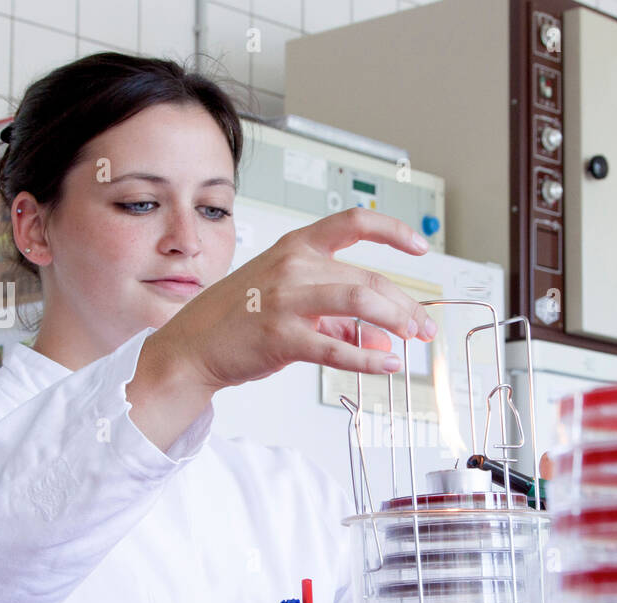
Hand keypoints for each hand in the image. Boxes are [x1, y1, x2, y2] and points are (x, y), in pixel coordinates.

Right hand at [128, 208, 436, 450]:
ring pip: (359, 304)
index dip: (393, 231)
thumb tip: (386, 339)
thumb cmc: (239, 320)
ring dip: (395, 322)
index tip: (420, 247)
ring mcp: (287, 300)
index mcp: (296, 247)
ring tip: (412, 340)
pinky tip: (386, 366)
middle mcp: (294, 266)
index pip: (354, 223)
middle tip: (424, 327)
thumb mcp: (291, 303)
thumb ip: (339, 319)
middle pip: (369, 279)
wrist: (192, 346)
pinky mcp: (282, 336)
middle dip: (405, 305)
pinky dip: (368, 359)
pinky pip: (336, 348)